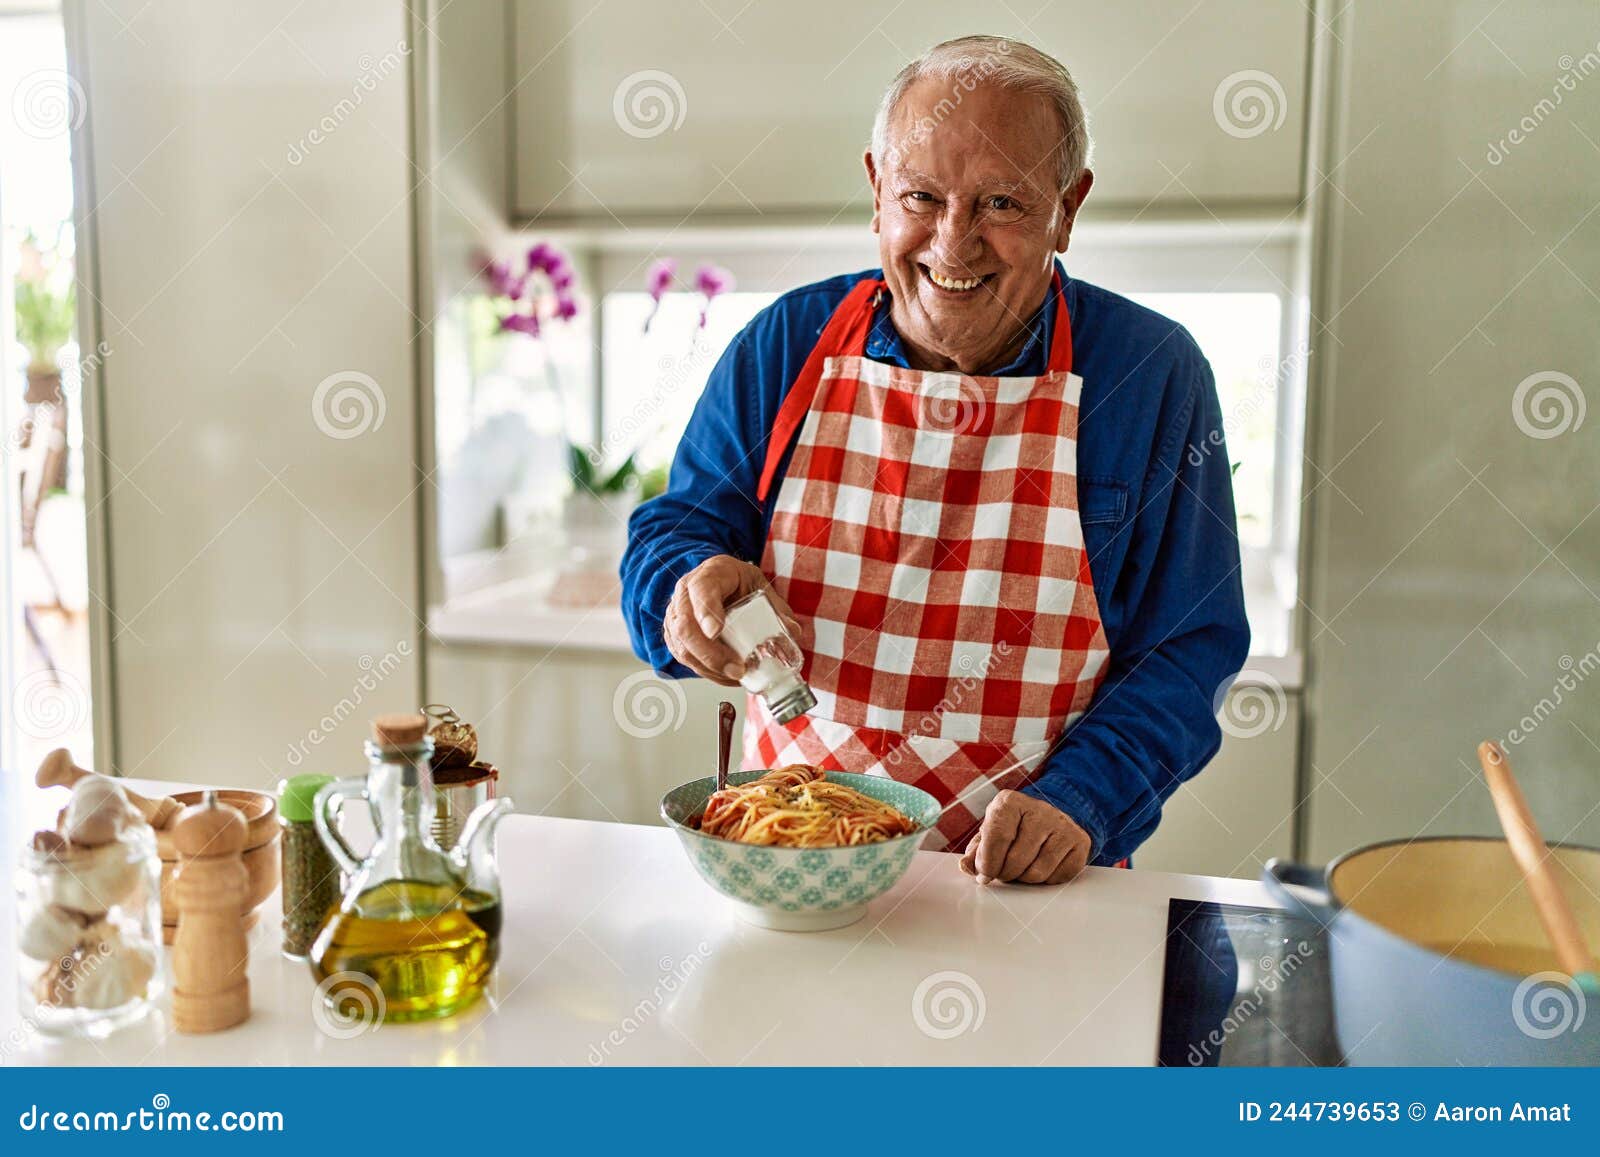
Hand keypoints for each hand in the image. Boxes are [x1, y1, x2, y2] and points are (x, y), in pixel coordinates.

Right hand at [662, 555, 801, 685]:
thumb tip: (792, 631)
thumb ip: (777, 609)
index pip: (701, 590)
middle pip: (686, 625)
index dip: (706, 612)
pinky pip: (683, 657)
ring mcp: (676, 613)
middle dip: (712, 653)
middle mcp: (686, 591)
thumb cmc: (738, 583)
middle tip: (736, 668)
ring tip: (735, 675)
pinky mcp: (673, 634)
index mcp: (712, 573)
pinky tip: (725, 676)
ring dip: (709, 667)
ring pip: (682, 645)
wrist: (720, 582)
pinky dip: (705, 671)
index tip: (715, 631)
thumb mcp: (761, 587)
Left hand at [960, 790, 1091, 885]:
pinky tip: (1041, 865)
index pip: (996, 837)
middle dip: (1006, 874)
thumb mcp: (989, 834)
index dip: (988, 863)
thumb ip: (975, 852)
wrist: (1049, 819)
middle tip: (1005, 871)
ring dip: (1025, 879)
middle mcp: (1039, 809)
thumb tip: (966, 867)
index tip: (985, 875)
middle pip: (1016, 860)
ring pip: (1037, 872)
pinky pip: (1058, 877)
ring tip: (1022, 868)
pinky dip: (1046, 880)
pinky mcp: (1079, 842)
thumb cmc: (1013, 829)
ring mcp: (1062, 825)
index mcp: (1009, 802)